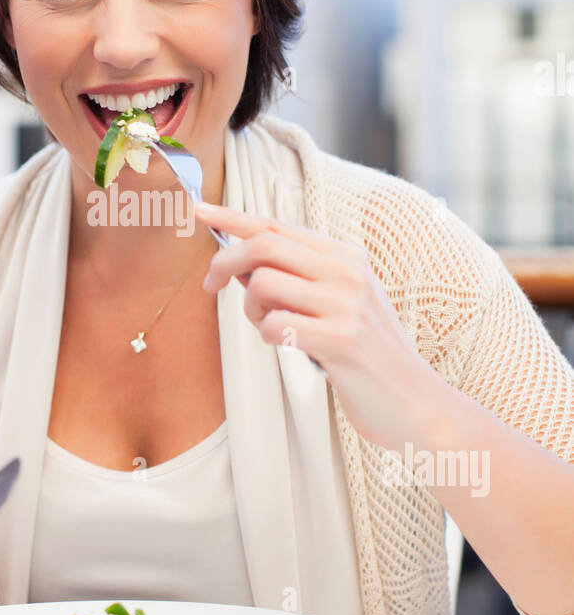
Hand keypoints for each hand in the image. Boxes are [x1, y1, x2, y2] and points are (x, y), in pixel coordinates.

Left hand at [195, 199, 449, 450]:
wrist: (416, 403)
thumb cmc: (367, 356)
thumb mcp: (338, 305)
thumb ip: (295, 280)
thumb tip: (237, 263)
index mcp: (346, 257)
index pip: (278, 226)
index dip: (233, 218)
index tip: (199, 211)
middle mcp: (348, 272)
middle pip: (265, 245)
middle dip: (225, 262)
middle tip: (209, 286)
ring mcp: (347, 304)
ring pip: (263, 284)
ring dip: (253, 311)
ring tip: (274, 329)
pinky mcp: (341, 339)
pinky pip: (274, 325)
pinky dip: (269, 336)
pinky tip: (293, 347)